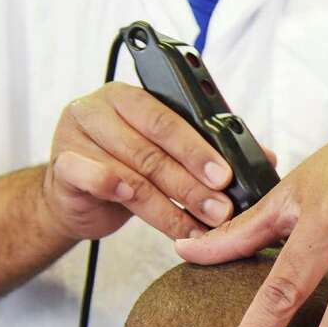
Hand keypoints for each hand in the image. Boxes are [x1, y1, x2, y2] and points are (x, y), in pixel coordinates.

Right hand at [39, 82, 235, 241]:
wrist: (78, 196)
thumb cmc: (127, 168)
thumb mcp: (169, 155)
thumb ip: (211, 151)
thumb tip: (265, 157)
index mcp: (130, 97)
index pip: (168, 118)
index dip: (199, 150)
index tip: (226, 178)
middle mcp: (100, 109)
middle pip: (152, 150)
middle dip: (192, 185)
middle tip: (221, 211)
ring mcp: (76, 134)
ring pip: (131, 174)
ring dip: (170, 207)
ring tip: (199, 229)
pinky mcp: (62, 164)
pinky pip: (94, 179)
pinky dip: (123, 198)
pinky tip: (152, 217)